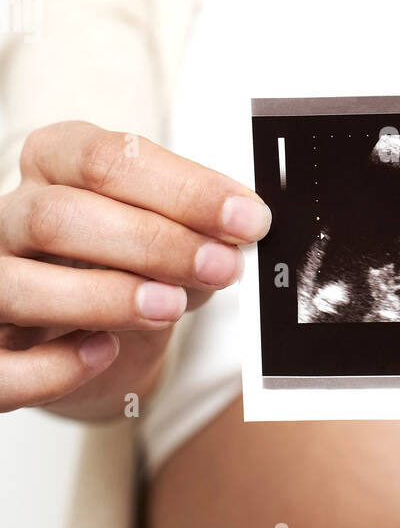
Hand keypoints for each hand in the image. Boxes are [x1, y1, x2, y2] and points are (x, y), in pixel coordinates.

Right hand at [0, 122, 270, 413]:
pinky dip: (52, 367)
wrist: (95, 335)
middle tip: (221, 267)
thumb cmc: (131, 266)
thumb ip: (199, 232)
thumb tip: (241, 234)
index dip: (183, 189)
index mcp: (54, 162)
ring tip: (171, 307)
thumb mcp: (172, 236)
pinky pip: (0, 365)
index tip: (248, 218)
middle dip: (151, 242)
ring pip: (17, 284)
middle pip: (58, 216)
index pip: (105, 159)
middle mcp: (9, 215)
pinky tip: (105, 353)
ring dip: (103, 297)